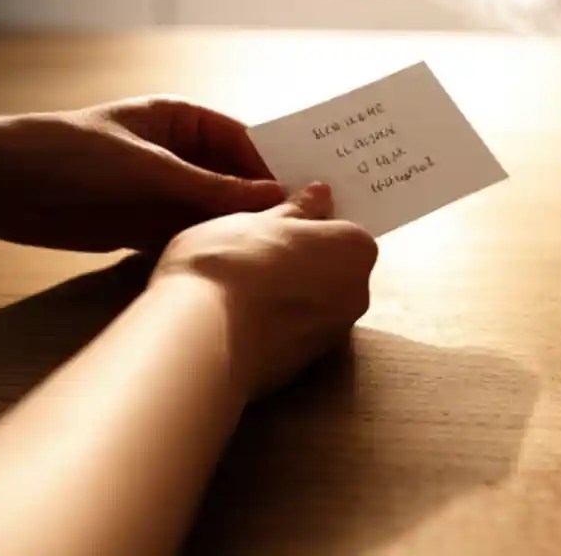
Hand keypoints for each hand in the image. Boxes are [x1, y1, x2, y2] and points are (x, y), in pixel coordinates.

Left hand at [0, 96, 285, 251]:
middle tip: (301, 230)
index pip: (244, 143)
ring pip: (213, 212)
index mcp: (182, 120)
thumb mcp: (153, 171)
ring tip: (274, 255)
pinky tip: (232, 267)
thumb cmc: (75, 156)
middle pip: (233, 179)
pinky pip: (189, 236)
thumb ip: (214, 189)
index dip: (273, 169)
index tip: (306, 200)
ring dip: (234, 230)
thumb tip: (276, 198)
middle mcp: (177, 154)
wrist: (3, 187)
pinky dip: (207, 248)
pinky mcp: (143, 225)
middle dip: (259, 203)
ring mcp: (161, 190)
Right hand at [151, 183, 377, 399]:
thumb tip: (321, 195)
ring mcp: (331, 335)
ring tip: (237, 285)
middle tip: (251, 251)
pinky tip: (237, 315)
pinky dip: (272, 323)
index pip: (342, 230)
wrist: (203, 338)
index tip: (276, 223)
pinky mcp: (303, 366)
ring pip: (310, 302)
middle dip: (300, 260)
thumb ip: (298, 209)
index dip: (308, 224)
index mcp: (356, 250)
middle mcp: (357, 295)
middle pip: (331, 268)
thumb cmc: (233, 263)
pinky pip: (291, 332)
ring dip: (284, 293)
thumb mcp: (260, 219)